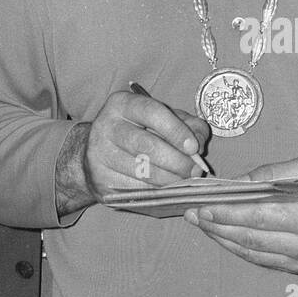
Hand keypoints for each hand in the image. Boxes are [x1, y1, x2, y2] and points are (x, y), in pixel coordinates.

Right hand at [84, 89, 210, 194]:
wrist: (100, 152)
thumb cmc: (140, 131)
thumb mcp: (165, 119)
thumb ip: (188, 125)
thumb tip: (198, 144)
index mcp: (122, 104)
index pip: (152, 112)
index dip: (176, 131)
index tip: (194, 148)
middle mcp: (106, 126)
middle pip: (146, 145)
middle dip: (177, 161)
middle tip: (195, 170)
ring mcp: (99, 154)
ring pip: (141, 171)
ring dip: (169, 180)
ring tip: (184, 181)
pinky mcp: (100, 180)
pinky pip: (134, 190)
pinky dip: (156, 193)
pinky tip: (167, 190)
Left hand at [186, 157, 297, 273]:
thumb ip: (271, 174)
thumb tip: (236, 183)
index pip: (259, 216)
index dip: (228, 212)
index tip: (203, 205)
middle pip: (251, 237)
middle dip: (217, 226)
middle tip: (193, 214)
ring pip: (252, 252)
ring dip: (223, 239)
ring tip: (202, 224)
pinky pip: (262, 259)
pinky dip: (239, 248)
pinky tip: (223, 236)